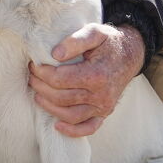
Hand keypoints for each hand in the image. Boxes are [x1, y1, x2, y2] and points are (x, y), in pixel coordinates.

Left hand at [27, 23, 143, 136]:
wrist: (130, 54)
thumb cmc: (108, 42)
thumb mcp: (94, 32)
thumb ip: (75, 40)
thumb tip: (55, 54)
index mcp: (96, 74)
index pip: (59, 79)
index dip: (42, 73)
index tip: (34, 64)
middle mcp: (101, 94)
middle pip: (61, 98)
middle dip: (41, 87)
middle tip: (32, 76)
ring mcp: (103, 106)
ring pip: (71, 115)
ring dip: (49, 107)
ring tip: (37, 94)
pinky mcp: (105, 113)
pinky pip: (89, 128)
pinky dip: (72, 131)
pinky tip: (57, 125)